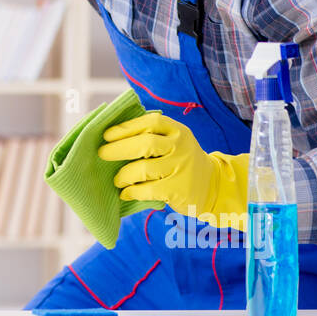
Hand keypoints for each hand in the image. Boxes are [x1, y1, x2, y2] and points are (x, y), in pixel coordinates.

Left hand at [98, 113, 248, 230]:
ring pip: (144, 168)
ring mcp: (181, 167)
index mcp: (177, 131)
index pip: (150, 123)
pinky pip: (149, 190)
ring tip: (117, 179)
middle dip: (118, 149)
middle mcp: (181, 146)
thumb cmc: (181, 161)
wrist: (213, 185)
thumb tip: (112, 138)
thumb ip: (152, 136)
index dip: (126, 128)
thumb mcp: (174, 142)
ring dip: (124, 174)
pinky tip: (126, 193)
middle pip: (145, 144)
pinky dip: (132, 191)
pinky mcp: (179, 189)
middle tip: (103, 154)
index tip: (107, 135)